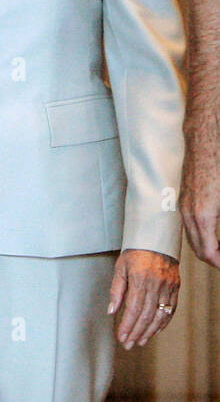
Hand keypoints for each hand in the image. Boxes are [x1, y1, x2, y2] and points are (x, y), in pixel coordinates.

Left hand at [107, 248, 179, 348]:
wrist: (156, 242)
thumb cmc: (134, 254)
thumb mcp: (120, 268)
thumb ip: (116, 290)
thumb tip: (111, 311)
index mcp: (139, 280)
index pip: (133, 309)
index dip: (127, 325)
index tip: (121, 336)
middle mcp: (156, 286)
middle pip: (146, 316)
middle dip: (136, 332)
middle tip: (128, 344)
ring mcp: (168, 288)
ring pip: (159, 316)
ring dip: (149, 332)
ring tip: (140, 341)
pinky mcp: (175, 289)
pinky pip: (170, 310)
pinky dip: (162, 323)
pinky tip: (154, 331)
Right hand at [181, 145, 219, 266]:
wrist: (205, 142)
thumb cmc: (219, 166)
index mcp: (203, 216)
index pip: (209, 254)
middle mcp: (189, 213)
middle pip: (198, 250)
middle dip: (215, 259)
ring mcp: (184, 205)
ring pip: (192, 238)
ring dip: (208, 248)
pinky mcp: (184, 198)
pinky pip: (190, 225)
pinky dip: (202, 235)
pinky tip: (216, 232)